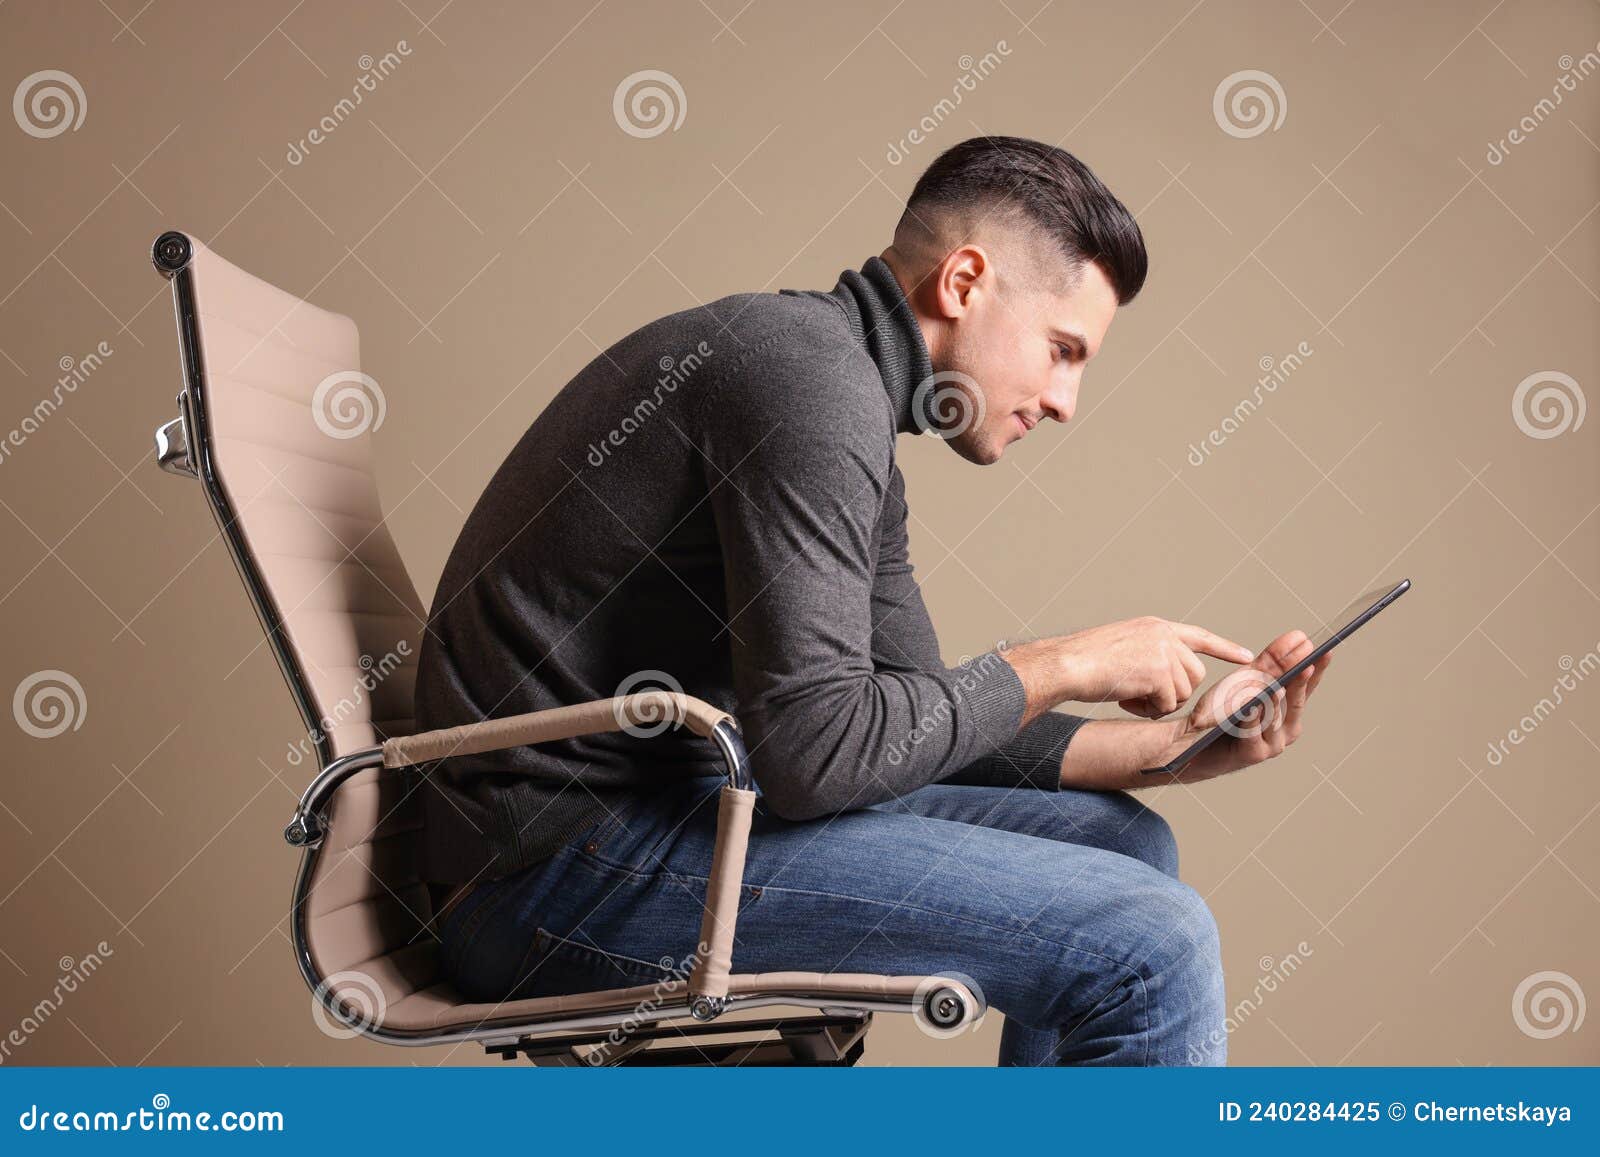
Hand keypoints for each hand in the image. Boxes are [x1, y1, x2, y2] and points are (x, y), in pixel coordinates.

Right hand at [1055, 616, 1254, 718]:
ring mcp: (1162, 651)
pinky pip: (1168, 703)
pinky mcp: (1158, 672)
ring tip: (1129, 697)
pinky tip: (1126, 701)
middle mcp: (1163, 634)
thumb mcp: (1124, 645)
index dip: (1224, 649)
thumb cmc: (1083, 661)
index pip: (1199, 636)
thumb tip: (1165, 678)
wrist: (1065, 664)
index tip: (1247, 658)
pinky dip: (1148, 709)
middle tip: (1142, 696)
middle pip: (1194, 674)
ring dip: (1159, 702)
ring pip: (1183, 691)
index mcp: (1155, 626)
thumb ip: (1149, 653)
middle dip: (1174, 691)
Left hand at [1158, 629, 1332, 781]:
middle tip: (1306, 663)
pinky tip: (1250, 708)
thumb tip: (1300, 638)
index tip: (1326, 651)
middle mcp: (1287, 728)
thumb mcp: (1249, 682)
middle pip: (1295, 701)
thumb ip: (1272, 662)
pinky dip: (1252, 719)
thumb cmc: (1226, 713)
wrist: (1199, 744)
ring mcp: (1272, 743)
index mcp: (1290, 710)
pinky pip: (1252, 733)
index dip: (1317, 669)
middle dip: (1299, 681)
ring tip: (1278, 686)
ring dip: (1275, 702)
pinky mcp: (1252, 754)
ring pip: (1276, 718)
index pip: (1307, 686)